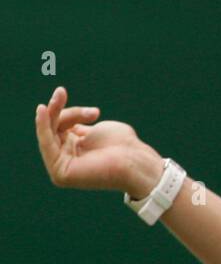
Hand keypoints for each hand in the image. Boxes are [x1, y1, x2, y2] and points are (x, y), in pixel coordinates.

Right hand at [35, 86, 156, 194]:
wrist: (135, 160)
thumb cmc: (124, 145)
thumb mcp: (98, 129)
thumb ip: (78, 125)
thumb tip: (63, 120)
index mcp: (74, 149)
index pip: (61, 126)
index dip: (67, 111)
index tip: (66, 93)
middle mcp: (66, 159)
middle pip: (53, 128)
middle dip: (58, 109)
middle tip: (61, 91)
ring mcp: (61, 167)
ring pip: (49, 133)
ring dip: (54, 113)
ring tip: (59, 94)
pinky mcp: (60, 173)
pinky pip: (46, 145)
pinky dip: (42, 126)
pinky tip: (41, 111)